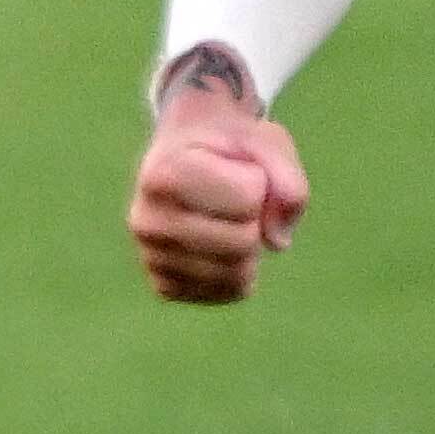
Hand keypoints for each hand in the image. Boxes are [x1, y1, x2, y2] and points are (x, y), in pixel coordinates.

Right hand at [132, 67, 310, 302]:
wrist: (185, 154)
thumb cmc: (229, 145)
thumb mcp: (267, 141)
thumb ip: (288, 180)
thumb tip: (278, 243)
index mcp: (164, 173)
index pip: (247, 200)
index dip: (258, 180)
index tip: (233, 166)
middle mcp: (146, 219)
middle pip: (242, 242)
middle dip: (257, 218)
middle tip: (234, 196)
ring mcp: (149, 256)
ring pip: (236, 274)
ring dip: (251, 247)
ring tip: (228, 220)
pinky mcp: (163, 284)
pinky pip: (225, 292)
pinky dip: (240, 272)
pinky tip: (223, 246)